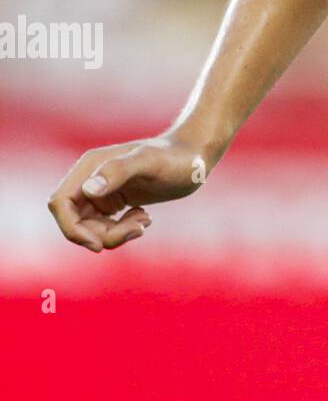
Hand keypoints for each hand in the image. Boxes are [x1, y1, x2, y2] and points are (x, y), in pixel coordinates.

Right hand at [48, 134, 211, 252]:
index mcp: (90, 167)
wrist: (195, 156)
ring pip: (91, 228)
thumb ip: (119, 171)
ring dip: (115, 234)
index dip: (72, 228)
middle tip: (137, 229)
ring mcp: (101, 191)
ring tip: (144, 222)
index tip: (98, 244)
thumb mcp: (150, 162)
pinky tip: (145, 218)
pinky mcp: (114, 200)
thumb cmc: (176, 157)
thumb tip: (88, 190)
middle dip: (102, 234)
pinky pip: (104, 227)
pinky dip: (122, 230)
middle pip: (75, 221)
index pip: (60, 203)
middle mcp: (91, 179)